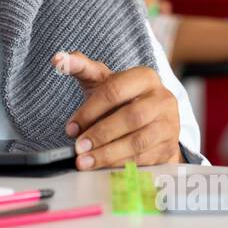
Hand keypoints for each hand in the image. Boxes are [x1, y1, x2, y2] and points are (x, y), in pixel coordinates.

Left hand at [54, 51, 182, 168]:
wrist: (150, 121)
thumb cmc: (121, 98)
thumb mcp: (102, 80)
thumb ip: (80, 67)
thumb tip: (58, 59)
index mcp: (145, 77)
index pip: (115, 91)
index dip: (90, 110)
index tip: (70, 127)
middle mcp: (163, 99)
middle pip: (130, 117)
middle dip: (100, 134)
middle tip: (78, 147)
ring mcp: (169, 124)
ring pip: (138, 141)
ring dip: (108, 153)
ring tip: (85, 161)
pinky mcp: (169, 147)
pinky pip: (144, 159)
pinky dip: (120, 164)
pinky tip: (102, 167)